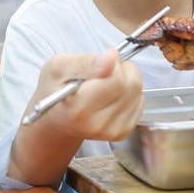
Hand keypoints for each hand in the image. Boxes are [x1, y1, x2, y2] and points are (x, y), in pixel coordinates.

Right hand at [26, 48, 142, 141]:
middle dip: (122, 70)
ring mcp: (111, 132)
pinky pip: (139, 103)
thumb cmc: (54, 90)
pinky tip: (112, 95)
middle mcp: (97, 125)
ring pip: (138, 93)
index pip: (117, 80)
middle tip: (104, 70)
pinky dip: (129, 93)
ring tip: (106, 82)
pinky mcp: (122, 133)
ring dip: (126, 80)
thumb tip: (111, 59)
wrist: (55, 119)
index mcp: (79, 109)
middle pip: (131, 86)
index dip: (113, 63)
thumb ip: (86, 62)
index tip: (100, 61)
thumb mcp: (59, 66)